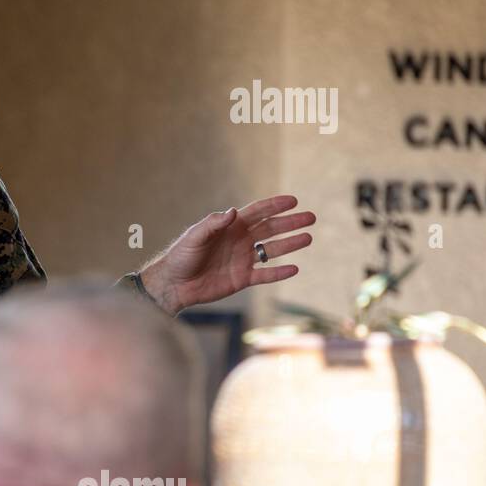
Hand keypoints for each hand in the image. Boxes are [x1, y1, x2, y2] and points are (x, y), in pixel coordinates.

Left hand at [139, 194, 314, 313]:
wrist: (174, 284)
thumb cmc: (181, 256)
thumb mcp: (194, 237)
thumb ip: (213, 224)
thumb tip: (233, 212)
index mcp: (230, 227)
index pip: (257, 212)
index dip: (275, 205)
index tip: (294, 200)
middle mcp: (240, 241)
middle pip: (270, 229)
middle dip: (290, 222)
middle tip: (311, 217)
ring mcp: (243, 260)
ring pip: (272, 250)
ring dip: (290, 244)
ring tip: (308, 237)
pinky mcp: (242, 279)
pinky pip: (265, 275)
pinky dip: (279, 272)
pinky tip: (294, 269)